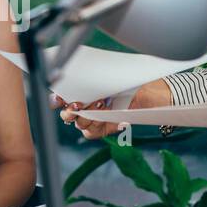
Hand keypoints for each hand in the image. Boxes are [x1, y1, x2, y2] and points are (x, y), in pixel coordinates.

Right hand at [56, 79, 171, 140]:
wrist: (150, 92)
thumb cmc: (129, 79)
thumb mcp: (109, 75)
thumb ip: (91, 77)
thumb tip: (76, 74)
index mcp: (81, 90)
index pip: (60, 97)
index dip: (56, 99)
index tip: (59, 98)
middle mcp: (84, 105)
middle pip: (66, 114)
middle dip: (69, 110)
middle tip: (77, 104)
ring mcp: (93, 118)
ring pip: (78, 124)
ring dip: (87, 116)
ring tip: (101, 104)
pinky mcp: (103, 128)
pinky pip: (91, 132)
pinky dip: (97, 125)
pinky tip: (108, 115)